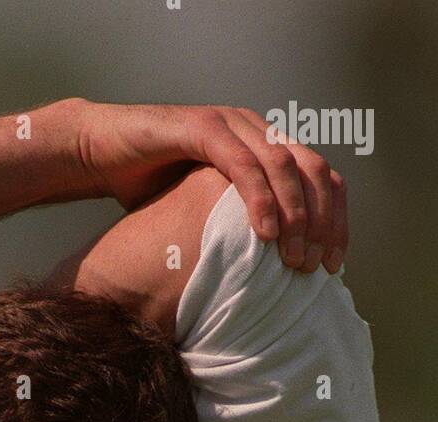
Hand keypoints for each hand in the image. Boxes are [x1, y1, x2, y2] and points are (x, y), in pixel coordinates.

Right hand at [75, 101, 347, 273]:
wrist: (102, 152)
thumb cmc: (150, 188)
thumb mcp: (207, 215)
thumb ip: (241, 232)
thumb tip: (270, 279)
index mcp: (264, 147)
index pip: (321, 178)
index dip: (335, 221)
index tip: (335, 264)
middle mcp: (255, 130)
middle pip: (314, 171)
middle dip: (322, 223)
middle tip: (317, 267)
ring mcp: (230, 125)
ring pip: (284, 166)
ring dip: (296, 215)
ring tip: (294, 257)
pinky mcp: (202, 129)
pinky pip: (242, 164)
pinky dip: (259, 199)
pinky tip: (266, 234)